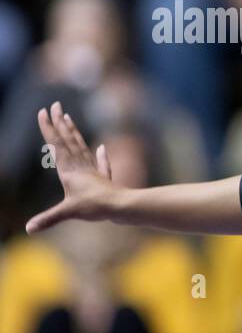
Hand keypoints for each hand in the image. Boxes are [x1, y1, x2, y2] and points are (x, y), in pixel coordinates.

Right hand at [26, 100, 120, 233]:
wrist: (122, 206)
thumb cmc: (96, 207)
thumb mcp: (68, 212)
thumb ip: (49, 219)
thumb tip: (28, 229)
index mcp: (69, 170)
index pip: (56, 144)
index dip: (48, 128)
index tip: (43, 111)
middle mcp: (81, 166)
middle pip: (68, 140)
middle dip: (60, 122)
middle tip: (55, 104)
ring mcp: (93, 171)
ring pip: (81, 147)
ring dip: (74, 132)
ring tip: (69, 118)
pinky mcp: (104, 179)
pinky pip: (101, 163)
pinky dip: (99, 155)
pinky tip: (101, 148)